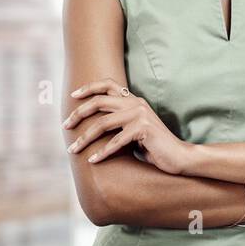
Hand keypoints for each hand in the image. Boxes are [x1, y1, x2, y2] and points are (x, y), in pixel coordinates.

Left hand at [64, 78, 192, 175]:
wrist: (179, 156)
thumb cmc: (154, 146)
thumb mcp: (133, 130)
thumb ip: (118, 124)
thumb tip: (92, 127)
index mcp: (133, 100)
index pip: (108, 84)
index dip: (89, 88)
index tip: (73, 96)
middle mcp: (135, 103)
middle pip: (99, 102)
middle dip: (78, 114)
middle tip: (65, 126)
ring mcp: (139, 115)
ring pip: (102, 123)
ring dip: (84, 138)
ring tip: (73, 150)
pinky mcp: (143, 129)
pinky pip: (115, 141)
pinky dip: (102, 152)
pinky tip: (92, 160)